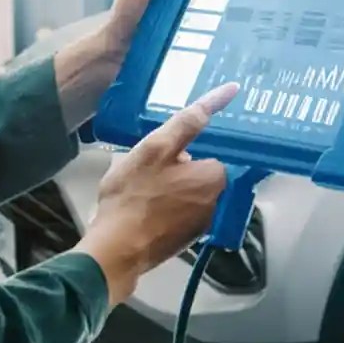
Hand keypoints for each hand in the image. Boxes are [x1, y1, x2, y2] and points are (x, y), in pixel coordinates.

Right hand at [73, 82, 239, 306]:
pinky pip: (182, 211)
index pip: (217, 147)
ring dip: (175, 185)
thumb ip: (190, 121)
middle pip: (203, 170)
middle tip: (152, 164)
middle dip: (182, 164)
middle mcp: (219, 201)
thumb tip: (228, 92)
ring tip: (145, 185)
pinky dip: (169, 206)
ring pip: (192, 191)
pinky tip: (146, 205)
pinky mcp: (187, 239)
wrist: (115, 250)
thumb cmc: (134, 195)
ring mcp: (204, 223)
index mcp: (217, 176)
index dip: (194, 142)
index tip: (177, 145)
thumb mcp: (156, 148)